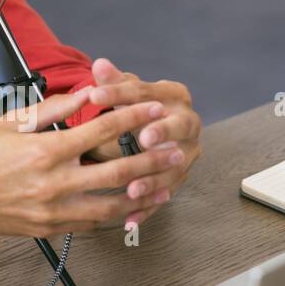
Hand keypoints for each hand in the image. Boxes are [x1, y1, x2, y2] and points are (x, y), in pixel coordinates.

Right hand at [0, 87, 185, 238]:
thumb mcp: (12, 121)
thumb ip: (54, 108)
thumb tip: (89, 91)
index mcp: (46, 150)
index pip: (102, 129)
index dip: (134, 115)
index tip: (155, 106)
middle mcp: (54, 183)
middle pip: (118, 171)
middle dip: (152, 159)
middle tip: (176, 150)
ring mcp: (53, 211)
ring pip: (111, 206)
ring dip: (142, 195)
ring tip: (165, 186)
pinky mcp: (49, 230)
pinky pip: (91, 225)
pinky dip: (115, 216)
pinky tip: (131, 208)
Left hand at [83, 58, 201, 227]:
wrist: (155, 126)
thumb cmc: (136, 106)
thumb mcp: (124, 91)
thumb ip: (114, 81)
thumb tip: (99, 65)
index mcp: (174, 94)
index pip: (148, 91)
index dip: (120, 93)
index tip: (95, 95)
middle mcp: (188, 122)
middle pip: (180, 126)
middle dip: (162, 133)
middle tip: (144, 138)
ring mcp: (187, 152)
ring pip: (174, 167)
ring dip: (154, 179)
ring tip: (132, 189)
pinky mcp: (178, 177)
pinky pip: (164, 195)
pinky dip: (147, 209)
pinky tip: (129, 220)